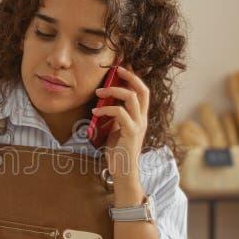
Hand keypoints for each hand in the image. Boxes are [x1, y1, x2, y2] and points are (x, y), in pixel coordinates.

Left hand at [91, 66, 148, 186]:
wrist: (123, 171)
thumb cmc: (118, 152)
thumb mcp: (115, 129)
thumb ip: (115, 116)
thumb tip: (104, 103)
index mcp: (140, 116)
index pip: (142, 91)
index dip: (134, 77)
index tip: (122, 67)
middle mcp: (142, 118)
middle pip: (142, 90)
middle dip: (130, 76)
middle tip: (116, 70)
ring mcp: (138, 125)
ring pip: (132, 98)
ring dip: (113, 91)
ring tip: (98, 93)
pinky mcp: (131, 132)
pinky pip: (120, 113)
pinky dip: (106, 109)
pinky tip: (95, 112)